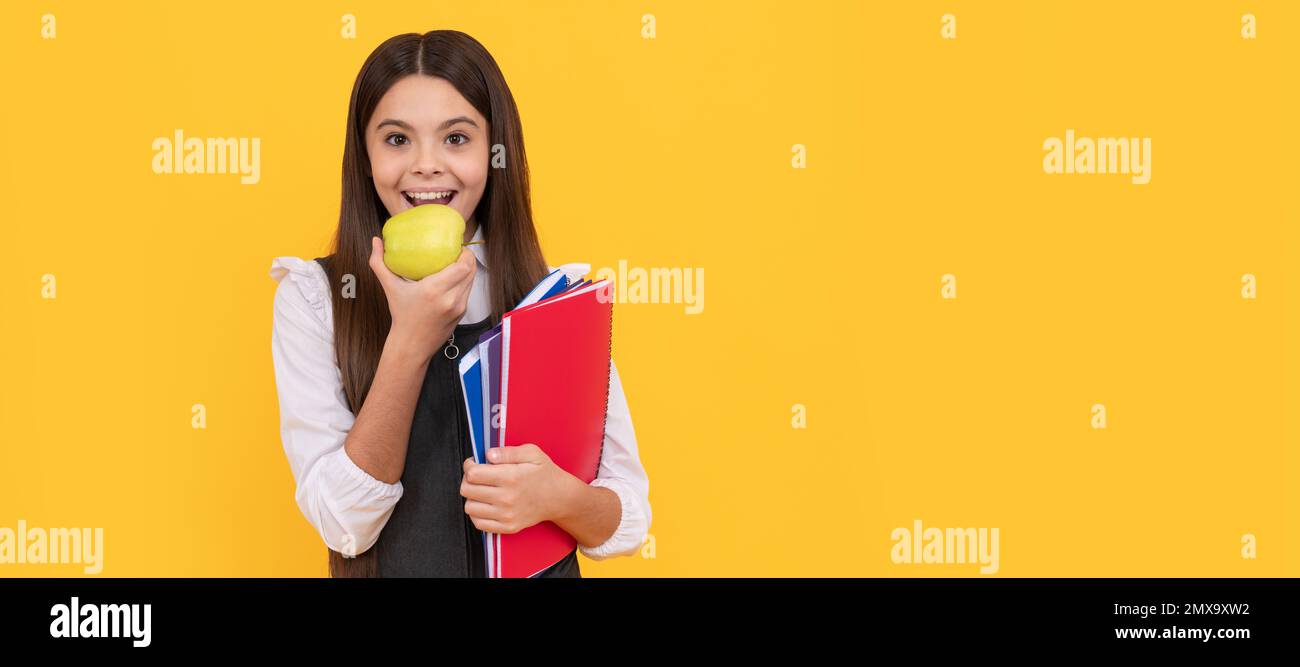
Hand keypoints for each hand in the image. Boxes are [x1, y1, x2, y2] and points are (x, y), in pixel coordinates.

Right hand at [368, 236, 476, 361]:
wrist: (411, 344)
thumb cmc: (401, 316)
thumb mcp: (390, 288)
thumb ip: (379, 263)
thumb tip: (376, 241)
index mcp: (433, 290)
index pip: (462, 266)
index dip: (464, 253)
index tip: (456, 246)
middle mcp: (449, 299)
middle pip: (471, 271)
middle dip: (468, 258)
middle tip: (458, 251)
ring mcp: (458, 307)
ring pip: (472, 281)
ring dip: (468, 270)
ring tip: (458, 261)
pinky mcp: (462, 313)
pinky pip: (468, 292)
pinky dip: (465, 282)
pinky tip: (456, 277)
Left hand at [460, 445, 580, 533]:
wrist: (559, 498)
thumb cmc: (545, 474)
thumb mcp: (532, 453)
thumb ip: (508, 452)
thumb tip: (488, 455)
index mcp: (511, 477)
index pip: (473, 474)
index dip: (469, 466)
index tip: (474, 463)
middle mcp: (507, 498)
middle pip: (467, 490)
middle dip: (468, 479)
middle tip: (477, 475)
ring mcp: (506, 515)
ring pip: (469, 507)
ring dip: (472, 496)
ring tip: (482, 490)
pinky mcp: (507, 527)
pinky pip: (478, 523)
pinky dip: (477, 513)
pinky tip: (486, 503)